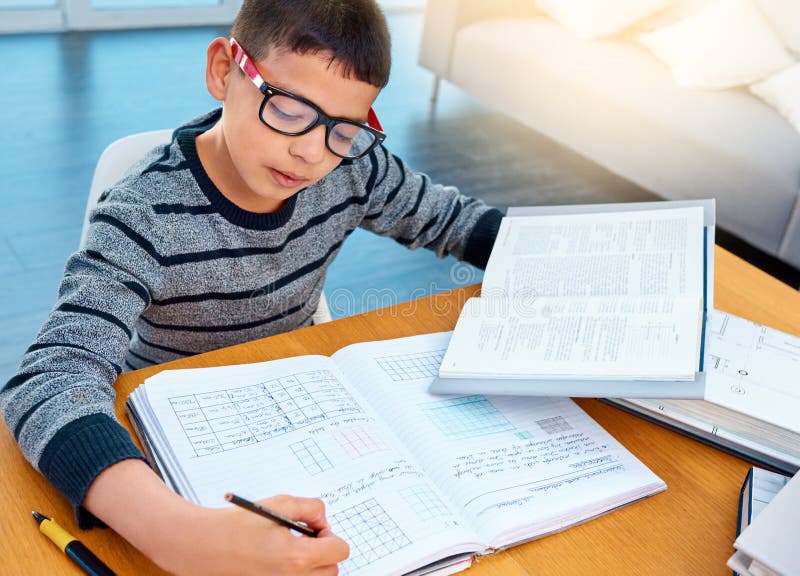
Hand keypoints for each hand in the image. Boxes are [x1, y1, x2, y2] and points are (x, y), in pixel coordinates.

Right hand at [84, 460, 348, 575]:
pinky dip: (295, 573)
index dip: (330, 534)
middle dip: (324, 552)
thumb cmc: (237, 525)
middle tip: (304, 538)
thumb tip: (323, 519)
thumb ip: (310, 508)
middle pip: (332, 570)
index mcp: (296, 557)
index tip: (314, 528)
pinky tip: (278, 560)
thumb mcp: (279, 504)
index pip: (339, 550)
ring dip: (312, 566)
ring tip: (290, 550)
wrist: (203, 545)